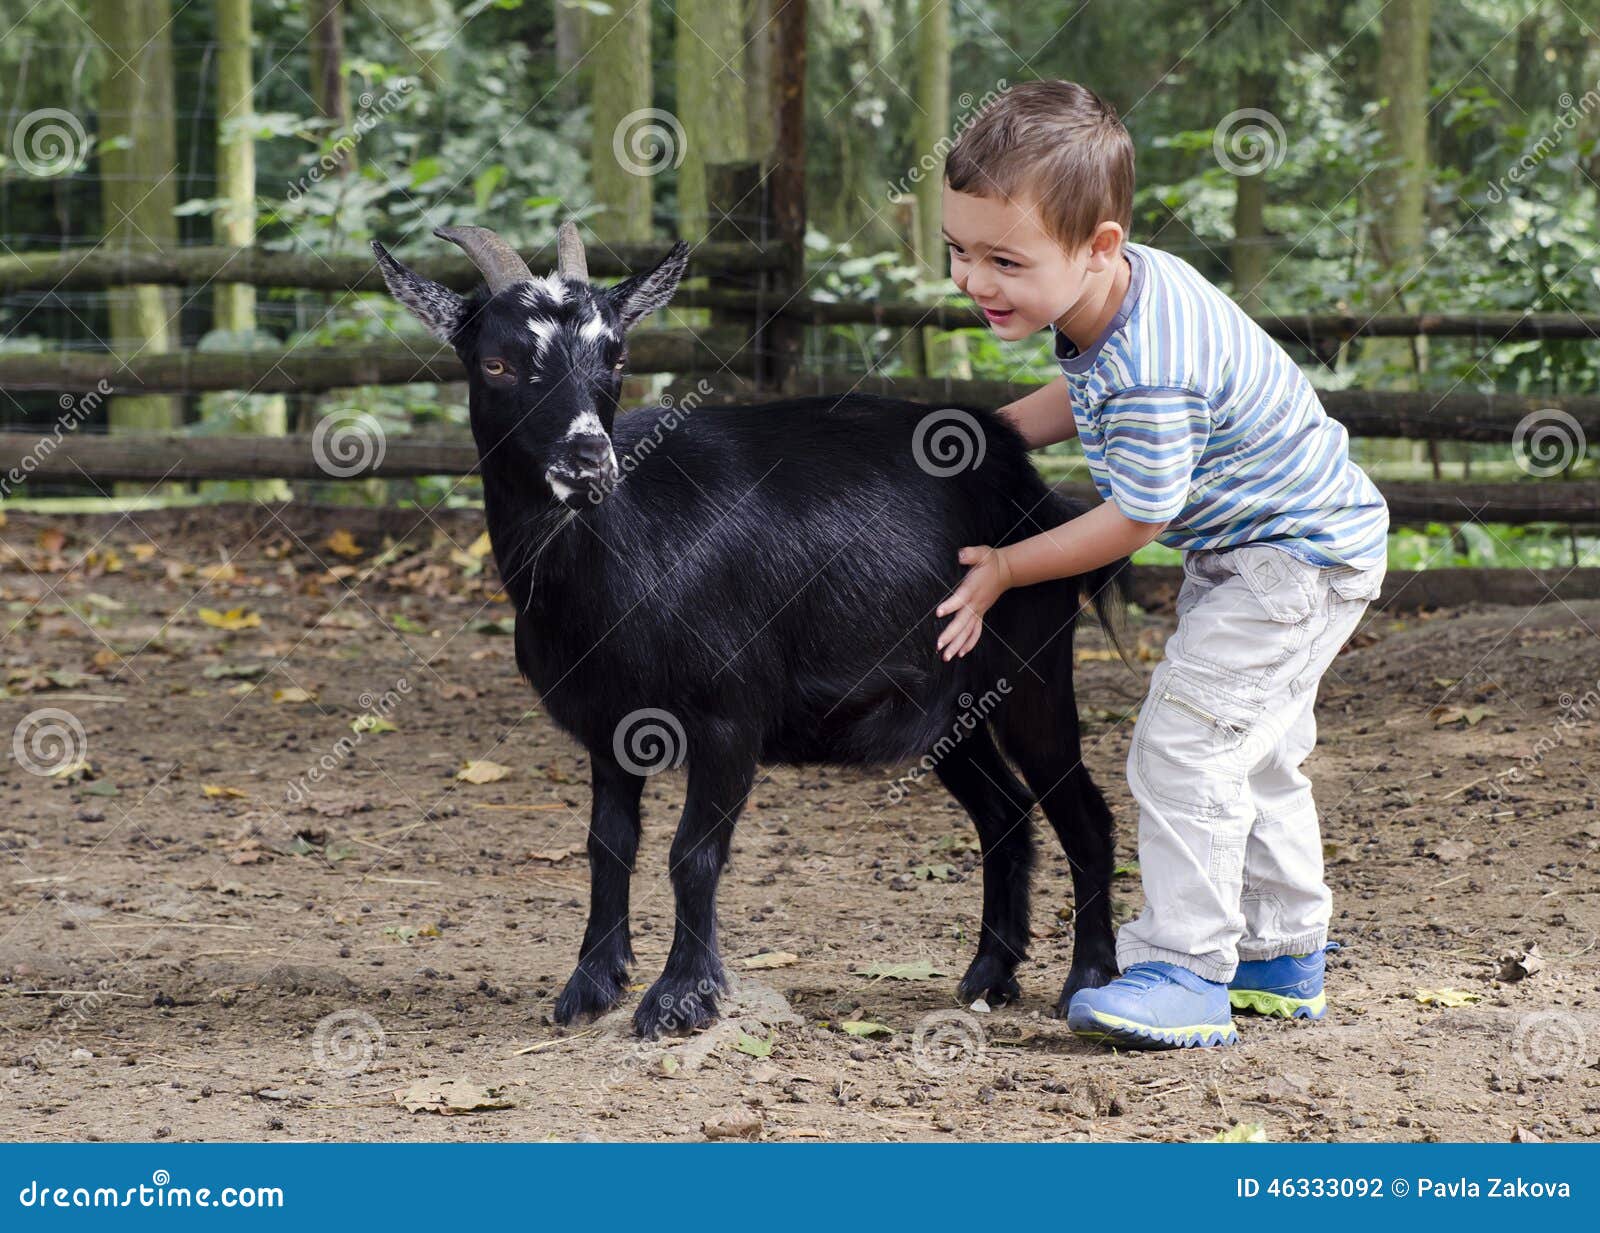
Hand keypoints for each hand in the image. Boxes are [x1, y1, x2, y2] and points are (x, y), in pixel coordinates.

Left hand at [935, 545, 1013, 660]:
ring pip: (968, 631)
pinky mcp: (980, 613)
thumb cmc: (990, 561)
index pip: (961, 598)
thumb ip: (970, 554)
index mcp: (972, 588)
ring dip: (957, 645)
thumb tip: (961, 554)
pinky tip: (961, 653)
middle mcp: (976, 603)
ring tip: (946, 657)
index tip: (939, 613)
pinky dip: (969, 643)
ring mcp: (979, 610)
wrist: (1006, 571)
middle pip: (963, 622)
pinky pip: (975, 632)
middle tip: (939, 646)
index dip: (950, 605)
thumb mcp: (981, 553)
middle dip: (951, 635)